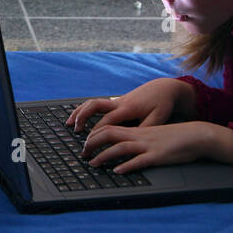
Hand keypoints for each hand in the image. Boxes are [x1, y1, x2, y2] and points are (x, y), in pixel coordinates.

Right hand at [67, 77, 191, 132]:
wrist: (164, 88)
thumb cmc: (163, 104)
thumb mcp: (159, 118)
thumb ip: (146, 129)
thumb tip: (133, 141)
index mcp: (128, 108)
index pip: (107, 121)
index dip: (96, 132)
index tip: (89, 144)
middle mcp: (119, 102)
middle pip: (94, 106)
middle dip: (82, 118)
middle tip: (75, 131)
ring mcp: (117, 100)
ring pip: (92, 103)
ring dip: (79, 112)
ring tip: (68, 124)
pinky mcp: (117, 101)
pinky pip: (96, 104)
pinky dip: (84, 110)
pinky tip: (78, 118)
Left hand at [81, 121, 221, 174]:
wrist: (196, 136)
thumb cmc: (175, 138)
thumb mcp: (153, 136)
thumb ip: (138, 140)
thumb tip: (123, 149)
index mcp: (137, 131)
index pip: (109, 128)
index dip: (94, 135)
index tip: (85, 144)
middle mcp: (139, 136)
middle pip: (109, 134)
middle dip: (92, 143)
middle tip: (83, 154)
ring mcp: (148, 146)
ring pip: (120, 147)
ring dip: (104, 156)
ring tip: (93, 164)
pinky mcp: (158, 156)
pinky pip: (140, 161)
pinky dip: (127, 166)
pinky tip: (118, 171)